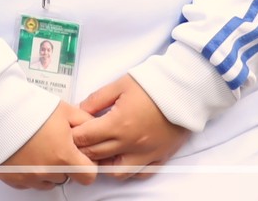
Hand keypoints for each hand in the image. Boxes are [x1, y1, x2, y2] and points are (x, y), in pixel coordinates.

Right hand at [0, 101, 97, 189]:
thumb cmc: (27, 107)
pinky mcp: (13, 179)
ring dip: (48, 169)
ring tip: (39, 146)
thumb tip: (95, 131)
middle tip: (56, 144)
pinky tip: (27, 154)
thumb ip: (85, 123)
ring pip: (48, 181)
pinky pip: (30, 182)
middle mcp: (46, 171)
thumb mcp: (64, 110)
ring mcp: (28, 177)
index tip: (81, 155)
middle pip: (67, 177)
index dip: (87, 164)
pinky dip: (31, 172)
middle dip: (65, 164)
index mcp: (63, 156)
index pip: (88, 176)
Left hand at [73, 75, 190, 178]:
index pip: (85, 138)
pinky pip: (140, 174)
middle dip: (83, 149)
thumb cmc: (153, 83)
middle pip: (96, 156)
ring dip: (105, 165)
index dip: (73, 135)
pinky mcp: (160, 157)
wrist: (186, 88)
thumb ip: (97, 99)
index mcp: (118, 124)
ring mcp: (146, 153)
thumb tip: (80, 110)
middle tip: (81, 141)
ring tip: (103, 152)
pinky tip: (125, 158)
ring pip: (117, 173)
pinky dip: (129, 170)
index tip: (71, 130)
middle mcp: (130, 143)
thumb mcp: (120, 84)